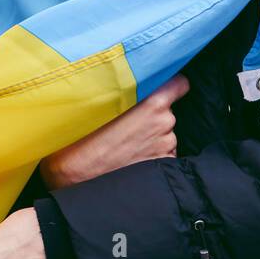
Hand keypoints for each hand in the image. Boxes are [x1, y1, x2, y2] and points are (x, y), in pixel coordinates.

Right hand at [39, 72, 189, 189]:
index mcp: (153, 101)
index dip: (172, 87)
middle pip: (167, 112)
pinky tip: (132, 160)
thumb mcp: (104, 102)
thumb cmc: (86, 136)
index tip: (162, 90)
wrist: (79, 175)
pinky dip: (151, 156)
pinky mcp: (165, 166)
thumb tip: (131, 84)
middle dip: (153, 116)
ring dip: (152, 138)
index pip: (180, 84)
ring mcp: (167, 145)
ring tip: (127, 145)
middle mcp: (165, 122)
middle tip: (130, 124)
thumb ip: (126, 92)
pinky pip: (163, 155)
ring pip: (165, 135)